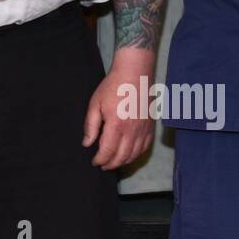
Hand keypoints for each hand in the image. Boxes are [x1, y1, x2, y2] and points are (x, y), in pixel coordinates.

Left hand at [83, 46, 156, 168]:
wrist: (135, 73)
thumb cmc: (113, 87)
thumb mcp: (96, 104)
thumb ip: (91, 126)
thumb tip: (87, 143)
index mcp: (116, 125)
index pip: (108, 151)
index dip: (100, 160)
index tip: (94, 162)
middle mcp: (132, 131)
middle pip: (122, 157)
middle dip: (111, 164)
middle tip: (103, 165)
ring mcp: (143, 130)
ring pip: (135, 155)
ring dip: (123, 162)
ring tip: (114, 162)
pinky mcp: (151, 127)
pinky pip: (145, 147)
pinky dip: (137, 155)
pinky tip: (129, 155)